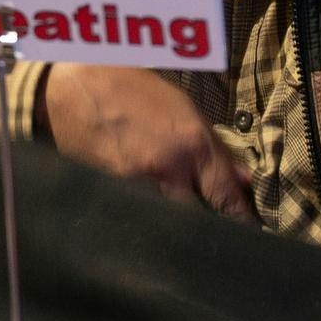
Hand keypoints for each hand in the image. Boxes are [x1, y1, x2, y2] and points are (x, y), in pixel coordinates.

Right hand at [37, 64, 254, 221]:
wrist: (74, 86)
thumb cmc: (131, 88)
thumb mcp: (182, 107)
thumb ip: (215, 146)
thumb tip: (243, 178)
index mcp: (192, 143)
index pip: (225, 196)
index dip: (238, 219)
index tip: (246, 232)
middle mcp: (168, 167)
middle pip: (199, 219)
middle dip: (208, 228)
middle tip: (215, 234)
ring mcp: (136, 184)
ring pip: (168, 223)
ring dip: (178, 228)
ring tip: (183, 230)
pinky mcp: (109, 193)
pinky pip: (139, 217)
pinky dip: (148, 221)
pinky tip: (150, 218)